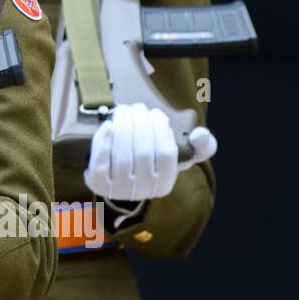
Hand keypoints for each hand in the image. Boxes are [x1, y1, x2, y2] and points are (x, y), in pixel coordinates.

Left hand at [84, 102, 216, 201]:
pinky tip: (108, 125)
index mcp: (164, 185)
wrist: (112, 172)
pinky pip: (101, 164)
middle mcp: (142, 192)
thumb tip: (201, 134)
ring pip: (123, 157)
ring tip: (123, 111)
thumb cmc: (149, 158)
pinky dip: (104, 142)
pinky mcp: (97, 184)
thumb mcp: (177, 153)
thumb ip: (200, 146)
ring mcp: (118, 190)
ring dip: (124, 128)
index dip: (162, 131)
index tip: (156, 113)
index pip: (167, 155)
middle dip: (141, 125)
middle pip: (144, 153)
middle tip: (137, 107)